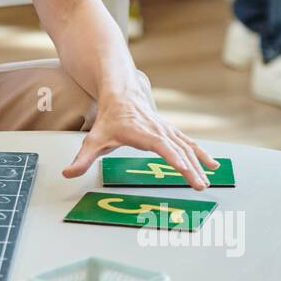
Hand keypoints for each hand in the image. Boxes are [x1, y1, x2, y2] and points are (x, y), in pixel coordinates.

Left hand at [63, 82, 218, 190]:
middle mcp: (159, 131)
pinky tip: (212, 165)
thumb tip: (68, 173)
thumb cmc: (109, 119)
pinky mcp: (171, 131)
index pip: (162, 148)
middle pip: (179, 150)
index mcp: (142, 133)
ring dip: (199, 164)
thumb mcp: (93, 139)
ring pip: (187, 147)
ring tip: (208, 180)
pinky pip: (189, 143)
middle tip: (201, 186)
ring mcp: (167, 130)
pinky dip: (201, 153)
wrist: (121, 94)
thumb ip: (82, 159)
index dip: (175, 160)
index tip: (186, 171)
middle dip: (191, 168)